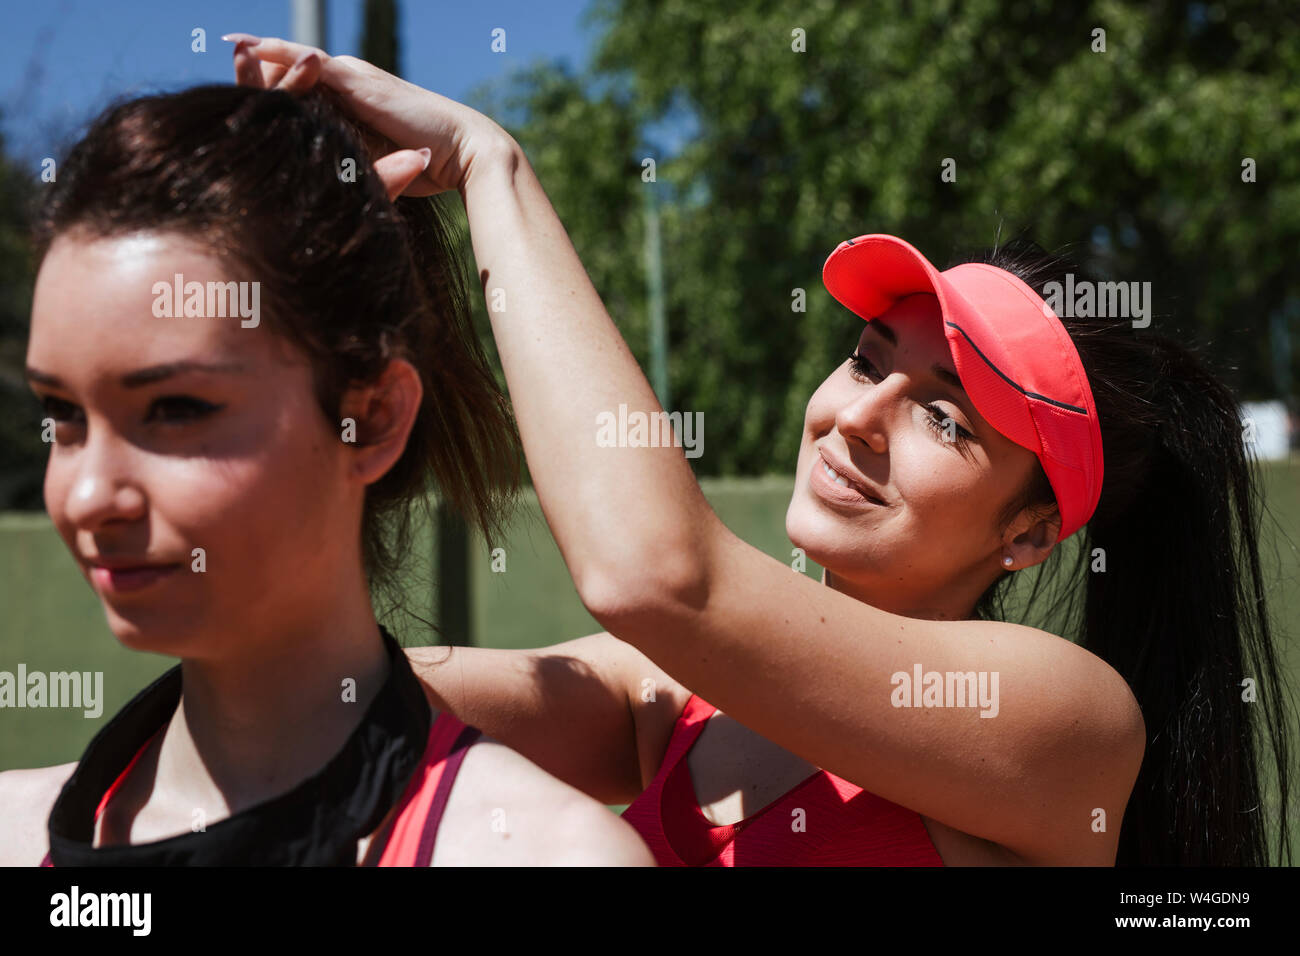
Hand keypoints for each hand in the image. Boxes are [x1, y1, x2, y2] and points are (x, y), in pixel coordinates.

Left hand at [223, 33, 513, 200]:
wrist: (464, 153)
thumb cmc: (431, 167)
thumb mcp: (377, 166)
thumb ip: (353, 163)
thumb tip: (329, 184)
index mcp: (354, 106)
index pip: (305, 94)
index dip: (275, 91)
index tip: (246, 93)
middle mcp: (350, 85)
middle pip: (295, 74)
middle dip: (260, 68)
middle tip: (226, 54)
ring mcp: (353, 79)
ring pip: (297, 64)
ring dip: (261, 54)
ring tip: (229, 45)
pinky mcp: (358, 81)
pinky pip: (309, 63)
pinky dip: (278, 53)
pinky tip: (250, 48)